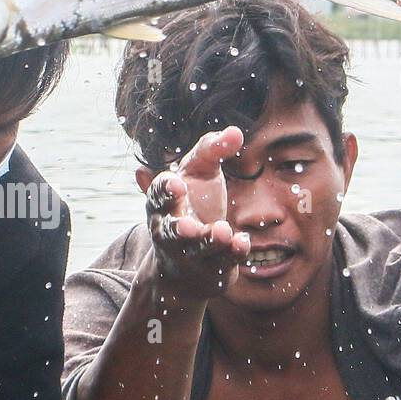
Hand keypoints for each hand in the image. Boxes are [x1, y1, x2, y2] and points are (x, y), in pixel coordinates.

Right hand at [144, 129, 251, 298]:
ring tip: (222, 231)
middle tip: (186, 225)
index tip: (176, 185)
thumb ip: (212, 150)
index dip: (165, 190)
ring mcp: (188, 252)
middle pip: (169, 230)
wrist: (186, 262)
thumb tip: (235, 131)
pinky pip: (220, 261)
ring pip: (196, 249)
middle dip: (176, 228)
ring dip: (208, 241)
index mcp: (162, 203)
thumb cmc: (194, 204)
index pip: (158, 195)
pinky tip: (242, 243)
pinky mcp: (209, 268)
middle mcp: (169, 230)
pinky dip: (231, 252)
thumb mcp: (198, 173)